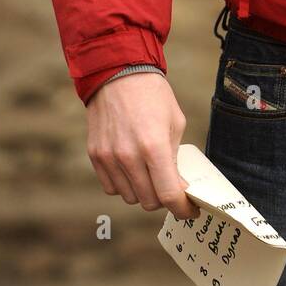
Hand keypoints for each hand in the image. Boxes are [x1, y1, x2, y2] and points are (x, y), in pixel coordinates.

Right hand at [87, 72, 200, 219]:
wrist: (119, 74)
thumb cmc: (153, 96)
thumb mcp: (175, 123)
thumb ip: (175, 158)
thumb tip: (178, 187)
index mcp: (154, 147)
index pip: (168, 195)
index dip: (182, 208)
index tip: (190, 210)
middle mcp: (128, 156)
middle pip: (149, 201)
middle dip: (164, 198)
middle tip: (172, 187)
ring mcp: (109, 158)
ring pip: (129, 197)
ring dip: (143, 192)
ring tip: (151, 174)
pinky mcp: (95, 156)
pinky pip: (111, 187)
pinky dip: (124, 185)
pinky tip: (132, 169)